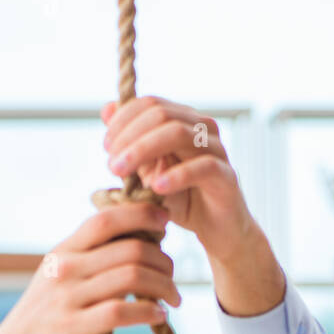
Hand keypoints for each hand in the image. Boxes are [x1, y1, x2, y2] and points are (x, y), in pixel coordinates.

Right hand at [0, 202, 180, 333]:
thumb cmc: (40, 321)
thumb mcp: (56, 280)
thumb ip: (87, 261)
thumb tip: (134, 243)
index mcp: (63, 252)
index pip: (106, 219)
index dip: (142, 214)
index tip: (165, 221)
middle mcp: (65, 269)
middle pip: (130, 248)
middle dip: (163, 260)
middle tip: (172, 276)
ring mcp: (67, 299)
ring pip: (132, 277)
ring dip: (164, 286)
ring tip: (174, 298)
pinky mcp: (73, 330)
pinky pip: (121, 312)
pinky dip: (149, 312)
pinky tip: (159, 316)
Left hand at [101, 95, 257, 265]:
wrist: (216, 230)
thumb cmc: (181, 198)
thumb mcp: (148, 170)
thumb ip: (130, 142)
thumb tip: (107, 109)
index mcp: (184, 120)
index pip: (151, 104)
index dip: (124, 120)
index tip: (106, 146)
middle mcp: (202, 127)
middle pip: (162, 115)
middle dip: (129, 136)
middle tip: (112, 163)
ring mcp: (216, 149)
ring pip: (178, 133)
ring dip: (143, 150)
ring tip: (123, 173)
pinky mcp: (226, 175)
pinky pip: (202, 166)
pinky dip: (176, 175)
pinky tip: (157, 188)